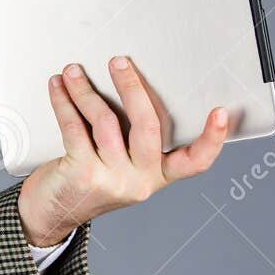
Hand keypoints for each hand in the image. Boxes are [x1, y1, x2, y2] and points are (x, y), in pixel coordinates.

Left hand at [17, 56, 230, 245]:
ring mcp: (112, 179)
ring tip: (74, 71)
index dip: (212, 139)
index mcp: (158, 176)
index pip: (195, 161)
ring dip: (86, 90)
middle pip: (147, 126)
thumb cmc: (87, 180)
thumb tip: (126, 87)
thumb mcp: (121, 167)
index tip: (221, 112)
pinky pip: (75, 127)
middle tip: (119, 62)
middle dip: (132, 87)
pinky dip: (64, 101)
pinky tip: (58, 87)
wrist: (53, 213)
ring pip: (106, 121)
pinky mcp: (82, 173)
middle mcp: (140, 180)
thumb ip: (130, 139)